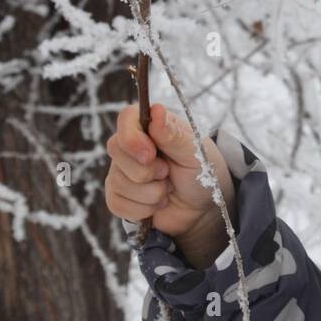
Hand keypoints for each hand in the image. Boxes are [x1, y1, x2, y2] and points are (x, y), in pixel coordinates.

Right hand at [104, 102, 234, 241]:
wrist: (203, 207)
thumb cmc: (202, 173)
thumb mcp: (195, 153)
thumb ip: (175, 134)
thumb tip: (157, 110)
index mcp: (150, 126)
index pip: (126, 118)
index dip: (132, 138)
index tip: (150, 154)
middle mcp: (130, 146)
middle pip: (117, 151)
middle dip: (148, 171)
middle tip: (168, 172)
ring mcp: (120, 171)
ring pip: (118, 182)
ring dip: (152, 192)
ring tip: (167, 188)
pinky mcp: (118, 196)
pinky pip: (118, 204)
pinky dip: (144, 209)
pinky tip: (157, 203)